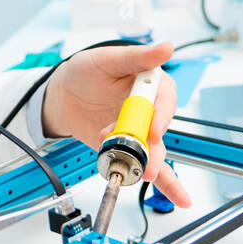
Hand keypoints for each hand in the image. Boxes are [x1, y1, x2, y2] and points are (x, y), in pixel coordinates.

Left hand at [41, 40, 190, 207]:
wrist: (64, 96)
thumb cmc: (85, 71)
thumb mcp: (106, 59)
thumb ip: (135, 57)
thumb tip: (166, 47)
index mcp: (150, 82)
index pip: (164, 99)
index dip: (160, 115)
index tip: (153, 128)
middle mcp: (150, 108)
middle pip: (159, 128)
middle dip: (152, 145)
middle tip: (144, 157)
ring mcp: (140, 130)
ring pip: (155, 150)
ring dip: (152, 164)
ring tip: (148, 174)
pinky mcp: (130, 147)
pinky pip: (148, 164)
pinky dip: (164, 183)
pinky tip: (179, 196)